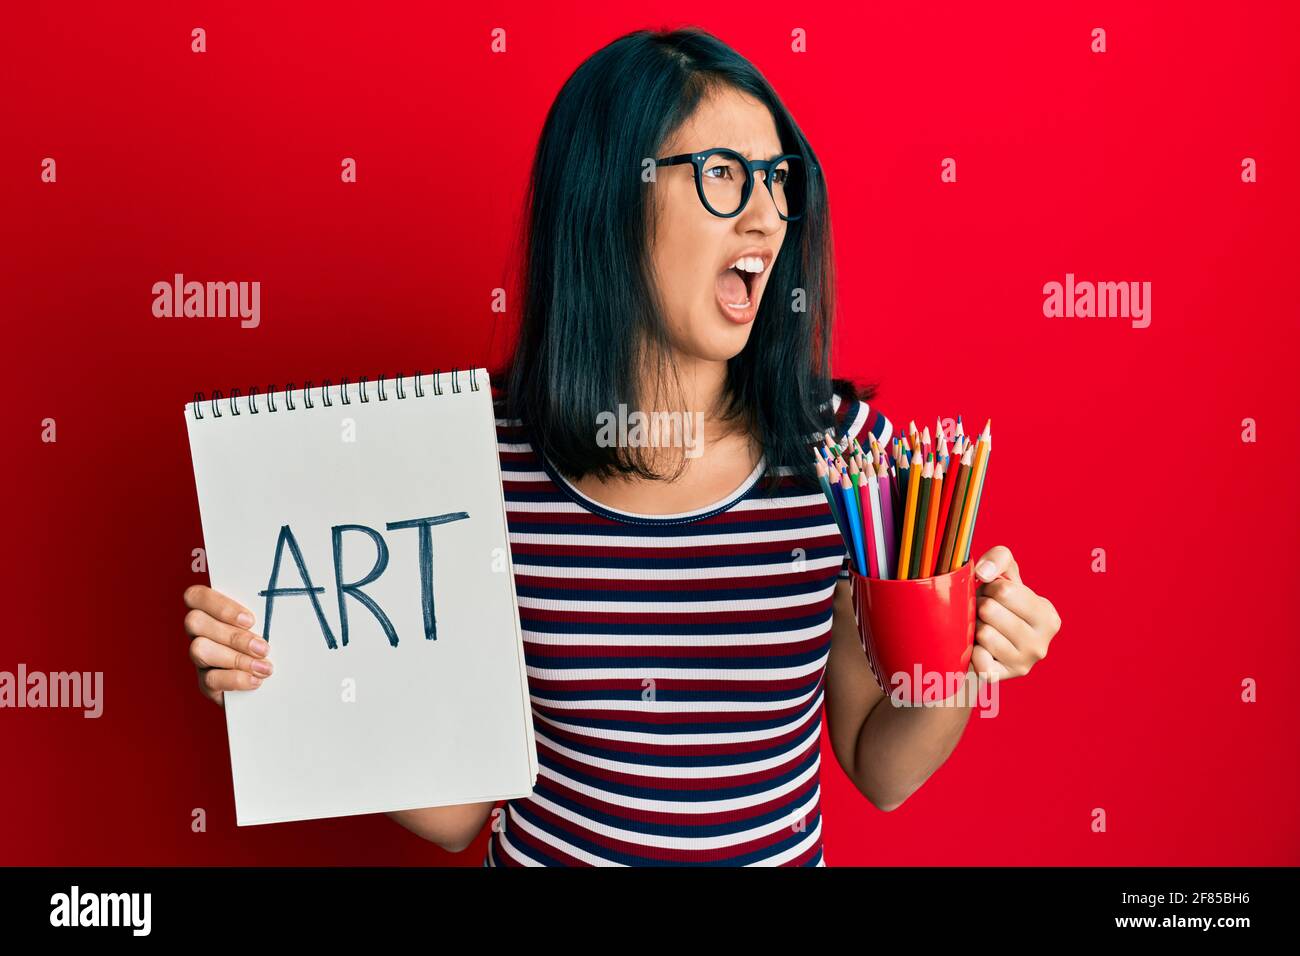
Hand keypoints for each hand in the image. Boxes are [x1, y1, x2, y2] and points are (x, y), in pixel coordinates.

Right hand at [183, 585, 273, 706]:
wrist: (274, 680)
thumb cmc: (269, 641)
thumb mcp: (266, 623)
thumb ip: (261, 612)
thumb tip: (274, 600)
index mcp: (211, 610)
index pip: (197, 596)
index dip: (220, 606)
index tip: (250, 620)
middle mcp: (198, 631)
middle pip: (194, 622)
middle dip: (233, 636)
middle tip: (263, 648)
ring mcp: (199, 657)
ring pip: (199, 649)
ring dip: (236, 658)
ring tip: (264, 667)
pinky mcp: (205, 682)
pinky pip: (210, 679)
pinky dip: (236, 679)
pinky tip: (256, 680)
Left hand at [969, 545, 1059, 681]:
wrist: (984, 641)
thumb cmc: (997, 602)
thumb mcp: (1005, 574)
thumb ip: (1000, 558)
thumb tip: (984, 572)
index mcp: (1048, 617)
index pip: (1004, 590)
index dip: (990, 588)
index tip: (995, 596)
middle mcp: (1041, 645)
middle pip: (989, 610)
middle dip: (980, 606)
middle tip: (985, 613)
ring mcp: (1022, 665)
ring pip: (982, 633)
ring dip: (974, 626)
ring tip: (982, 628)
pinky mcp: (1000, 678)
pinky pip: (976, 658)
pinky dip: (971, 650)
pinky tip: (978, 648)